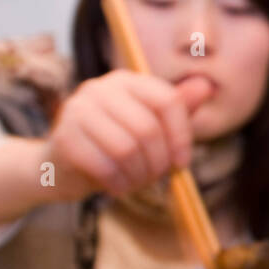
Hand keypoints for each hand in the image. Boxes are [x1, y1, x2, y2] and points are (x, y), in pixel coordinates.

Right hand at [40, 69, 212, 200]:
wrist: (62, 168)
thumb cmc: (113, 146)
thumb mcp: (149, 127)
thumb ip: (176, 108)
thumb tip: (206, 86)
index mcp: (127, 81)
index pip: (167, 100)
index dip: (182, 136)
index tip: (182, 164)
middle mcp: (100, 88)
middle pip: (148, 128)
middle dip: (158, 162)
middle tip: (155, 178)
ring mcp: (78, 110)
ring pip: (126, 149)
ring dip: (138, 176)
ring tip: (136, 183)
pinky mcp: (64, 137)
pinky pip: (104, 166)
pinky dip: (118, 183)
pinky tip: (118, 187)